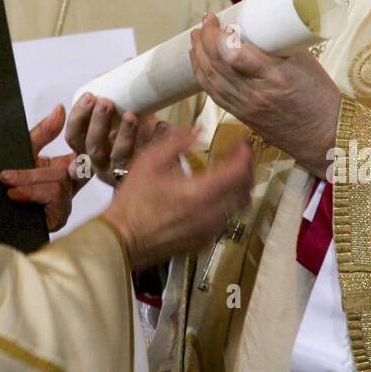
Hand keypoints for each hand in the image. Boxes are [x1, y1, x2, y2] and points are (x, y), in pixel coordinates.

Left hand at [0, 104, 78, 232]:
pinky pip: (55, 196)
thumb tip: (60, 108)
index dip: (83, 136)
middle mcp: (71, 184)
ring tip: (5, 183)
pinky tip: (14, 195)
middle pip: (70, 167)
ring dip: (28, 181)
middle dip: (33, 171)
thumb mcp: (25, 152)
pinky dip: (32, 193)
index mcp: (66, 166)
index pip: (85, 149)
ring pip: (59, 181)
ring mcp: (67, 202)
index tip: (70, 130)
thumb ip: (43, 132)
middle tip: (4, 174)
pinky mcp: (62, 217)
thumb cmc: (11, 182)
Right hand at [63, 92, 170, 186]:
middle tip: (105, 102)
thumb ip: (120, 92)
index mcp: (88, 146)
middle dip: (97, 123)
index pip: (74, 135)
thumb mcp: (123, 113)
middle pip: (92, 146)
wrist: (161, 157)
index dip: (77, 117)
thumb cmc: (135, 130)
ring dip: (124, 135)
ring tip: (131, 115)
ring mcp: (122, 172)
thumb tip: (129, 59)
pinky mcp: (145, 174)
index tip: (89, 95)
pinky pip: (148, 161)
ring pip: (118, 156)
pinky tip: (162, 126)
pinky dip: (156, 140)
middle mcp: (100, 162)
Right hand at [102, 129, 253, 270]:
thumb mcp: (150, 161)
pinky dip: (226, 205)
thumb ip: (177, 142)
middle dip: (247, 170)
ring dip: (238, 188)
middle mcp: (212, 214)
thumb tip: (199, 129)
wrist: (123, 239)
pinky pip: (224, 220)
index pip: (239, 171)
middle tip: (240, 155)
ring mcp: (209, 231)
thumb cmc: (134, 199)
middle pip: (245, 190)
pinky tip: (213, 197)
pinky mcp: (203, 242)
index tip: (243, 141)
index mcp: (201, 192)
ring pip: (238, 207)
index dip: (246, 154)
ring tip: (229, 174)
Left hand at [188, 13, 340, 177]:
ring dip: (198, 54)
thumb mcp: (306, 63)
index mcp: (275, 76)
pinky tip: (199, 61)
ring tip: (196, 35)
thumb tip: (258, 24)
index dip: (217, 33)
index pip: (233, 53)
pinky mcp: (241, 115)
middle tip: (205, 21)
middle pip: (217, 64)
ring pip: (210, 79)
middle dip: (205, 38)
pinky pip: (213, 93)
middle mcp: (256, 93)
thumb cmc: (320, 97)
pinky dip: (202, 74)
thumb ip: (280, 46)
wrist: (324, 136)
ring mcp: (246, 106)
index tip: (216, 17)